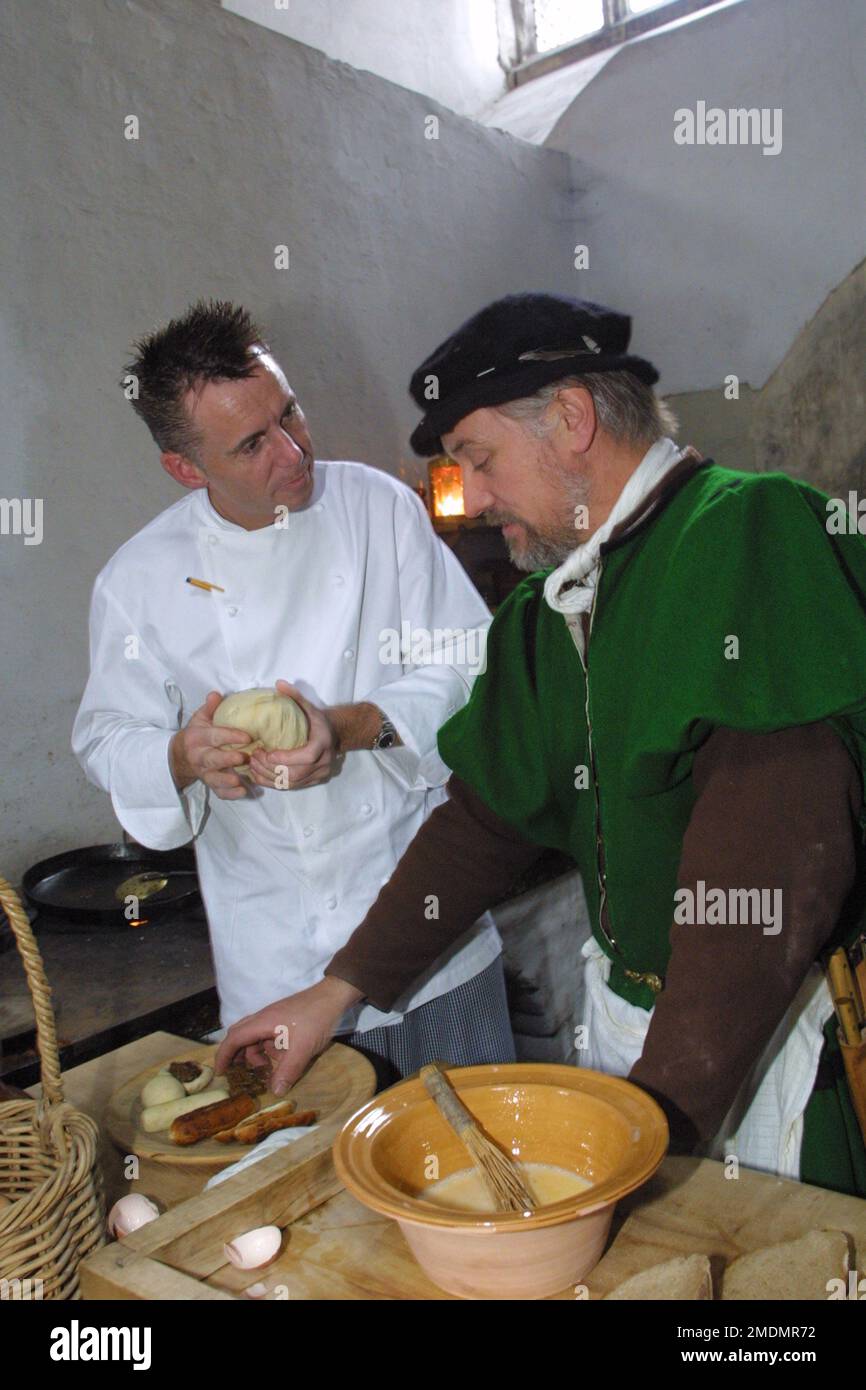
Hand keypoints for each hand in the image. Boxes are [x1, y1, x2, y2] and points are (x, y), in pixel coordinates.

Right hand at [169, 691, 249, 799]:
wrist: (181, 755)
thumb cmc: (198, 734)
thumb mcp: (200, 718)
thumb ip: (210, 708)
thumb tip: (215, 694)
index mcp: (198, 738)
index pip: (214, 736)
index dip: (229, 736)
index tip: (247, 737)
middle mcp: (199, 756)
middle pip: (212, 759)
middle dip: (227, 759)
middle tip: (243, 758)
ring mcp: (204, 772)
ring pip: (213, 778)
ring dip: (226, 780)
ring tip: (239, 780)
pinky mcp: (209, 783)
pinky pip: (218, 791)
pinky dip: (229, 794)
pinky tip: (242, 792)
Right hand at [214, 977, 362, 1093]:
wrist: (335, 996)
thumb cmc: (317, 1019)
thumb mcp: (302, 1049)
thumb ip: (287, 1071)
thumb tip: (275, 1091)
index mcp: (262, 1022)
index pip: (234, 1038)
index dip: (224, 1056)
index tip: (220, 1073)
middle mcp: (264, 1018)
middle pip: (241, 1035)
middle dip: (238, 1054)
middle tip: (240, 1073)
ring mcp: (275, 1017)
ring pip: (256, 1036)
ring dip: (257, 1053)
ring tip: (266, 1069)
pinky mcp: (285, 1018)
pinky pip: (269, 1035)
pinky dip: (269, 1048)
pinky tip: (282, 1058)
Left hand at [247, 680, 339, 789]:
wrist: (336, 735)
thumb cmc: (317, 721)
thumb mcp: (308, 706)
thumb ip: (294, 696)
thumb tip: (279, 683)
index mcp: (323, 743)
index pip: (306, 756)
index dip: (286, 758)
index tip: (267, 754)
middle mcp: (324, 762)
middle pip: (296, 773)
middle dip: (271, 768)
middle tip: (254, 757)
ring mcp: (319, 775)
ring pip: (292, 783)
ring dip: (269, 777)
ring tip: (253, 766)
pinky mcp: (313, 782)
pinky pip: (291, 787)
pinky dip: (273, 784)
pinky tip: (259, 776)